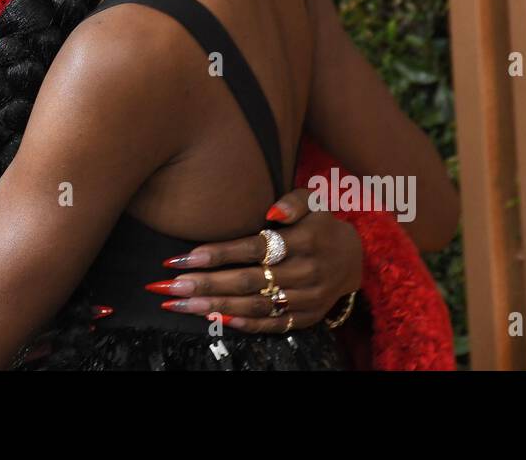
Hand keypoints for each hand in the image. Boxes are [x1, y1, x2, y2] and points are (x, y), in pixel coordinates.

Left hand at [146, 188, 361, 332]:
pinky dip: (244, 323)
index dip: (218, 253)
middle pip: (248, 280)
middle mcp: (306, 272)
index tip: (185, 258)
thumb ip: (293, 201)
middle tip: (170, 285)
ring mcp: (307, 299)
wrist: (354, 260)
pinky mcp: (306, 317)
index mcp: (305, 241)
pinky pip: (272, 324)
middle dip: (206, 284)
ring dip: (215, 306)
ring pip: (255, 304)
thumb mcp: (313, 203)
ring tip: (181, 304)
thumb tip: (271, 212)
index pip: (254, 249)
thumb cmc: (321, 225)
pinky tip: (215, 318)